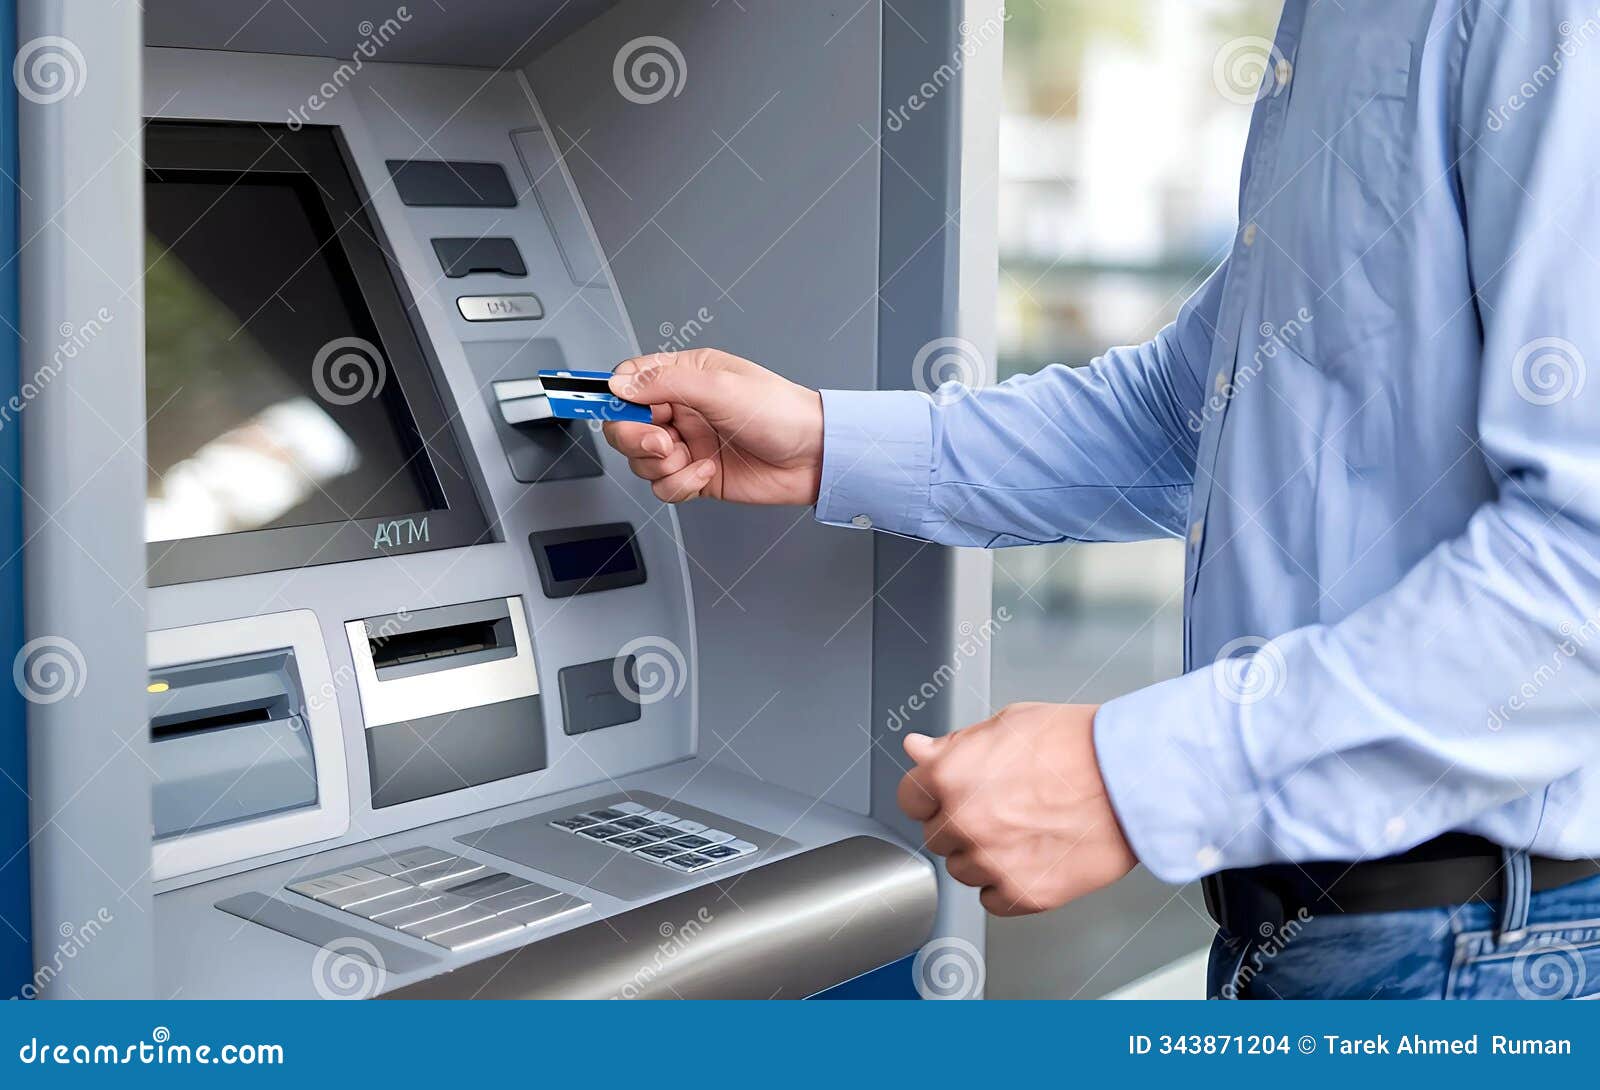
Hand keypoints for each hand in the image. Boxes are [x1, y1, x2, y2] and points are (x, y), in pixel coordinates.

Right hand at [602, 349, 823, 503]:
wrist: (814, 457)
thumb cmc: (780, 412)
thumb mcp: (719, 386)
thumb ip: (665, 382)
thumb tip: (620, 385)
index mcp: (685, 376)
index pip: (630, 381)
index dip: (613, 395)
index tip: (605, 407)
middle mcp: (682, 410)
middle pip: (626, 425)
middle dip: (635, 438)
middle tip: (662, 442)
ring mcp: (688, 445)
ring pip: (641, 460)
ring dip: (661, 465)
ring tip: (689, 458)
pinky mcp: (696, 476)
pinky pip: (664, 486)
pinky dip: (679, 484)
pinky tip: (706, 474)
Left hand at [897, 703, 1136, 915]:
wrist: (1133, 778)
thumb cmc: (1079, 745)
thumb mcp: (1007, 724)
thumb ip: (954, 745)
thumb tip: (918, 749)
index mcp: (950, 777)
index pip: (909, 799)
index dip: (932, 794)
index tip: (947, 795)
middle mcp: (964, 823)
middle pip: (937, 837)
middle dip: (961, 823)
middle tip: (1001, 807)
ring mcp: (992, 862)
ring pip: (963, 870)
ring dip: (983, 855)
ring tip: (1024, 829)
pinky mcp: (1023, 893)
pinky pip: (992, 899)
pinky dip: (1007, 884)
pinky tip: (1033, 856)